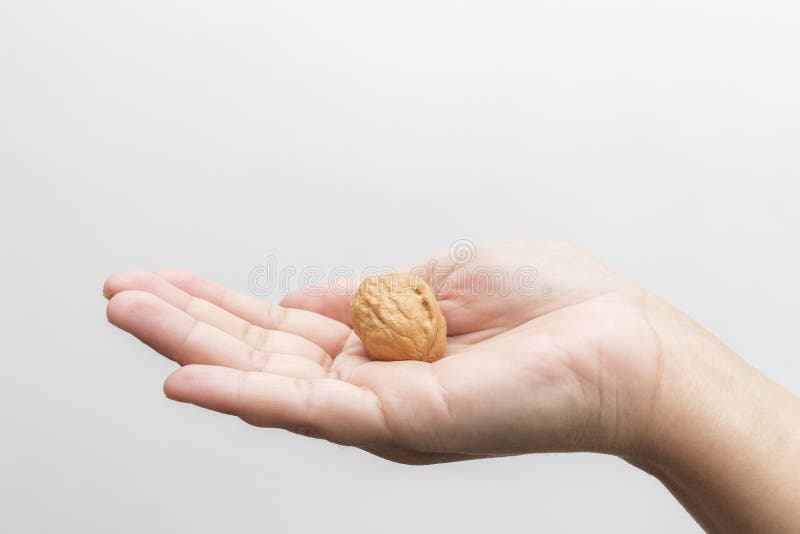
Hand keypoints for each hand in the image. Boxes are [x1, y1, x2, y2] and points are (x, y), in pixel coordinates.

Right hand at [104, 238, 666, 463]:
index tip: (164, 279)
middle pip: (260, 351)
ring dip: (191, 344)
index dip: (219, 303)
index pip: (281, 326)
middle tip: (119, 292)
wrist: (623, 342)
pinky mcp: (401, 422)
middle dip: (186, 319)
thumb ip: (367, 296)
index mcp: (381, 347)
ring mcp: (381, 408)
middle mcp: (370, 384)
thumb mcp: (439, 280)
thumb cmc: (549, 306)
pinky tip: (184, 377)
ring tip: (127, 310)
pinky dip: (242, 392)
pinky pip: (308, 409)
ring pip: (267, 377)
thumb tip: (300, 299)